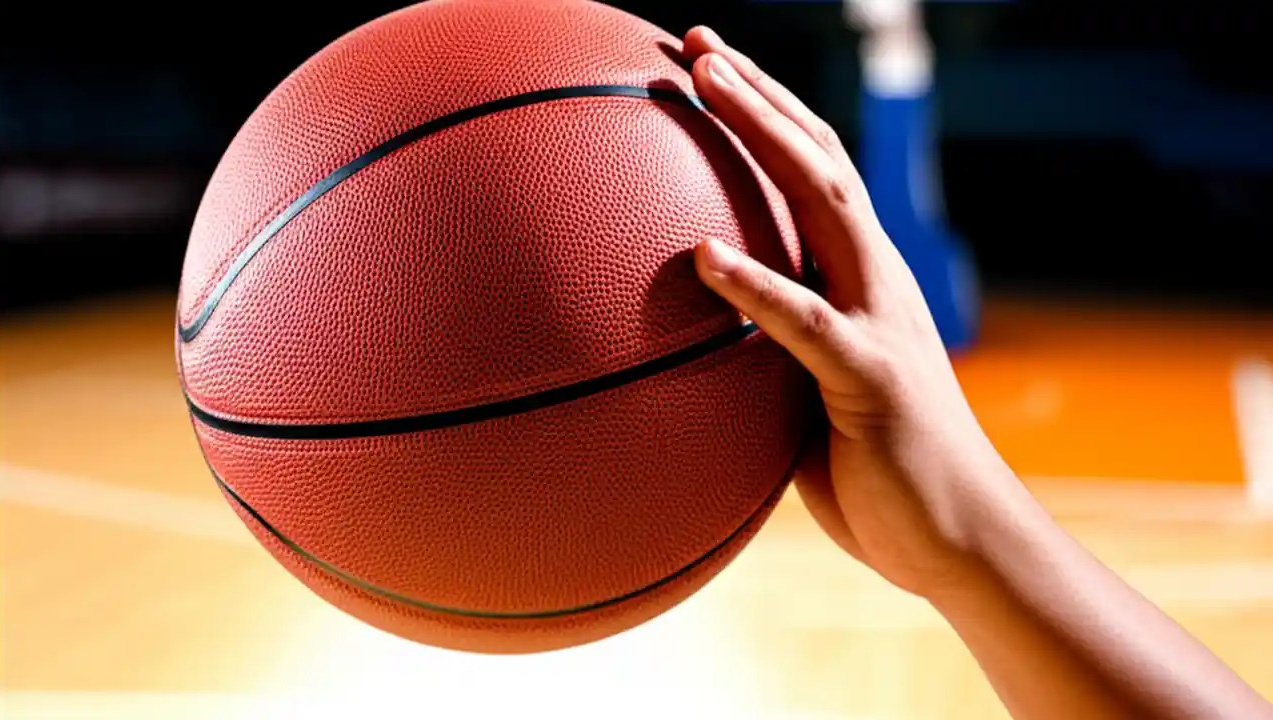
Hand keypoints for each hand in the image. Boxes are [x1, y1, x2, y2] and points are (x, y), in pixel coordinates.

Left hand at [683, 27, 1022, 599]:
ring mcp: (880, 321)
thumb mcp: (810, 402)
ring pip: (825, 205)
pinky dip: (757, 286)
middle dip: (758, 95)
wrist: (958, 541)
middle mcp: (876, 281)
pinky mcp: (873, 378)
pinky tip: (704, 255)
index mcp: (860, 281)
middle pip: (818, 161)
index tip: (705, 72)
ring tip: (706, 83)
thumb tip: (700, 348)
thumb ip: (771, 358)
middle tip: (696, 43)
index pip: (813, 177)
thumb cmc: (879, 475)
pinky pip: (807, 324)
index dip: (765, 118)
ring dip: (764, 137)